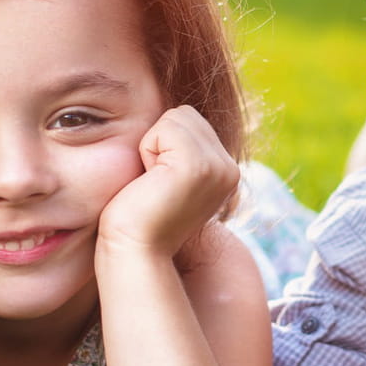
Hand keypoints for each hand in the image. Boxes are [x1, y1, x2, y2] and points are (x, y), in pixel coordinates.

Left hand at [96, 106, 238, 261]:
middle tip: (155, 182)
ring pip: (175, 117)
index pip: (191, 121)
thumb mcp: (172, 178)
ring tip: (153, 182)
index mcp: (226, 172)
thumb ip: (184, 151)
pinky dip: (147, 150)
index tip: (161, 183)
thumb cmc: (140, 216)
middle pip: (185, 114)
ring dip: (153, 145)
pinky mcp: (198, 166)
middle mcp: (229, 169)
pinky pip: (164, 128)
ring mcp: (218, 168)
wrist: (135, 250)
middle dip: (160, 141)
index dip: (164, 145)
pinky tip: (150, 181)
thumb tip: (175, 117)